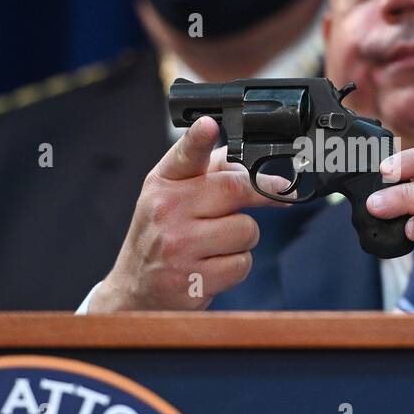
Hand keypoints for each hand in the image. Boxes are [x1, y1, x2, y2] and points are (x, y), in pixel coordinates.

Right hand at [88, 116, 287, 311]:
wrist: (136, 289)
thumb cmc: (161, 235)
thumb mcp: (171, 195)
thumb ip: (208, 171)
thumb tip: (251, 163)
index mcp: (163, 183)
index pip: (183, 155)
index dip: (198, 139)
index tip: (208, 125)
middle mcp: (166, 211)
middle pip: (235, 190)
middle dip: (264, 195)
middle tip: (277, 196)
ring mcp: (179, 247)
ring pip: (247, 230)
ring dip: (243, 238)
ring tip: (218, 243)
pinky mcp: (193, 280)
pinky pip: (242, 264)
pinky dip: (236, 266)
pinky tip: (213, 266)